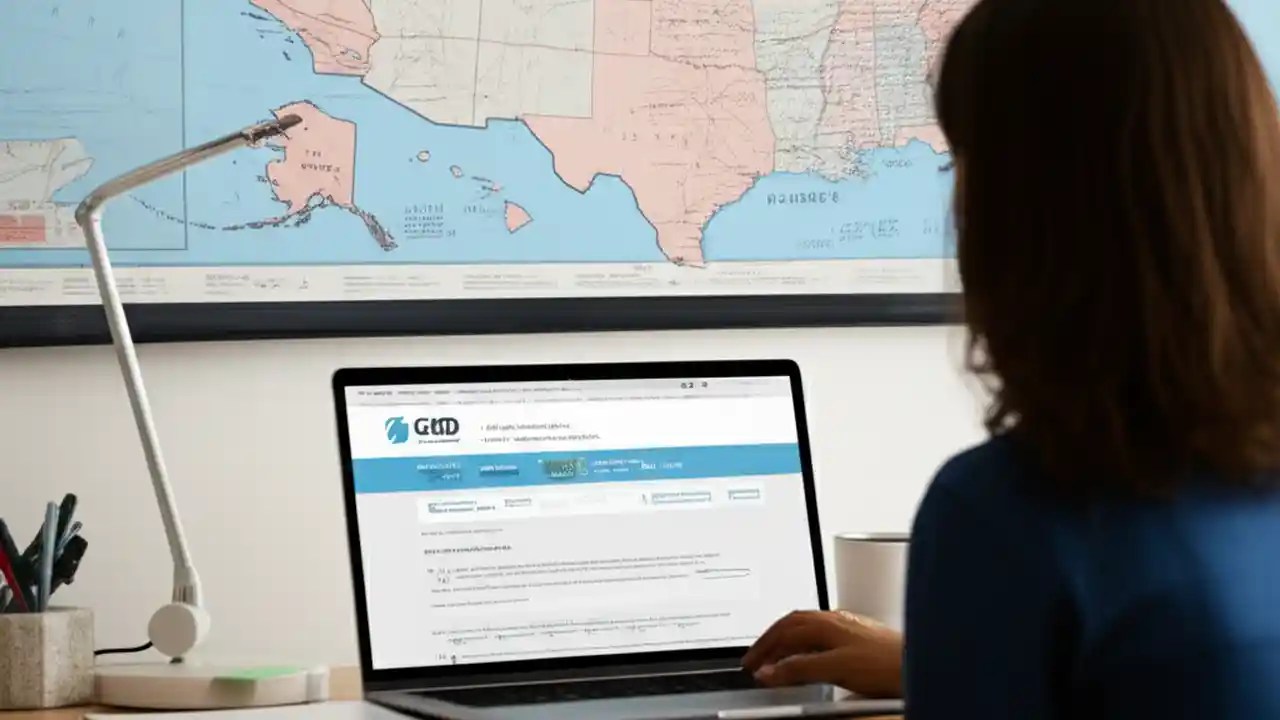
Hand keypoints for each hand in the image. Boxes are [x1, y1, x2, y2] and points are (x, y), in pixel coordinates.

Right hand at [741, 610, 903, 697]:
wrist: (921, 661)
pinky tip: (808, 658)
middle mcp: (834, 620)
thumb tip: (768, 670)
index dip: (763, 647)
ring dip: (786, 642)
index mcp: (825, 622)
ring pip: (806, 629)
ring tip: (776, 658)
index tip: (750, 663)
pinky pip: (820, 637)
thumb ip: (800, 669)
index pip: (784, 630)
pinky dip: (804, 646)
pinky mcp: (858, 638)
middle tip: (756, 659)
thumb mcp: (835, 667)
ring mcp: (847, 627)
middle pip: (792, 625)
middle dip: (770, 641)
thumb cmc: (885, 662)